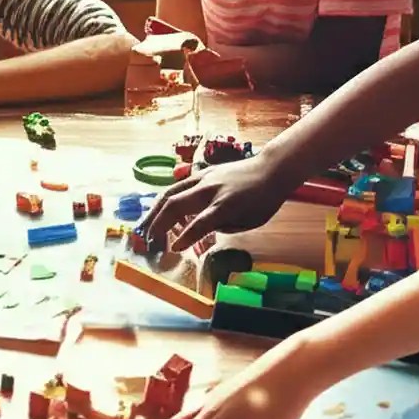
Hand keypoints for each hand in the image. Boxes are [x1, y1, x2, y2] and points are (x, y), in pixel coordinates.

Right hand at [139, 151, 291, 252]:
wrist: (271, 168)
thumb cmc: (263, 200)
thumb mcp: (248, 222)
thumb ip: (223, 226)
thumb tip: (201, 228)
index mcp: (225, 205)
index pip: (199, 223)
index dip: (185, 238)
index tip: (173, 249)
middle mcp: (210, 190)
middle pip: (176, 204)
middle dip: (158, 223)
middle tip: (149, 240)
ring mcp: (204, 179)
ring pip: (171, 192)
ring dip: (155, 210)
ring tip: (146, 225)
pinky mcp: (202, 173)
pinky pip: (178, 187)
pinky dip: (167, 200)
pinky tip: (162, 211)